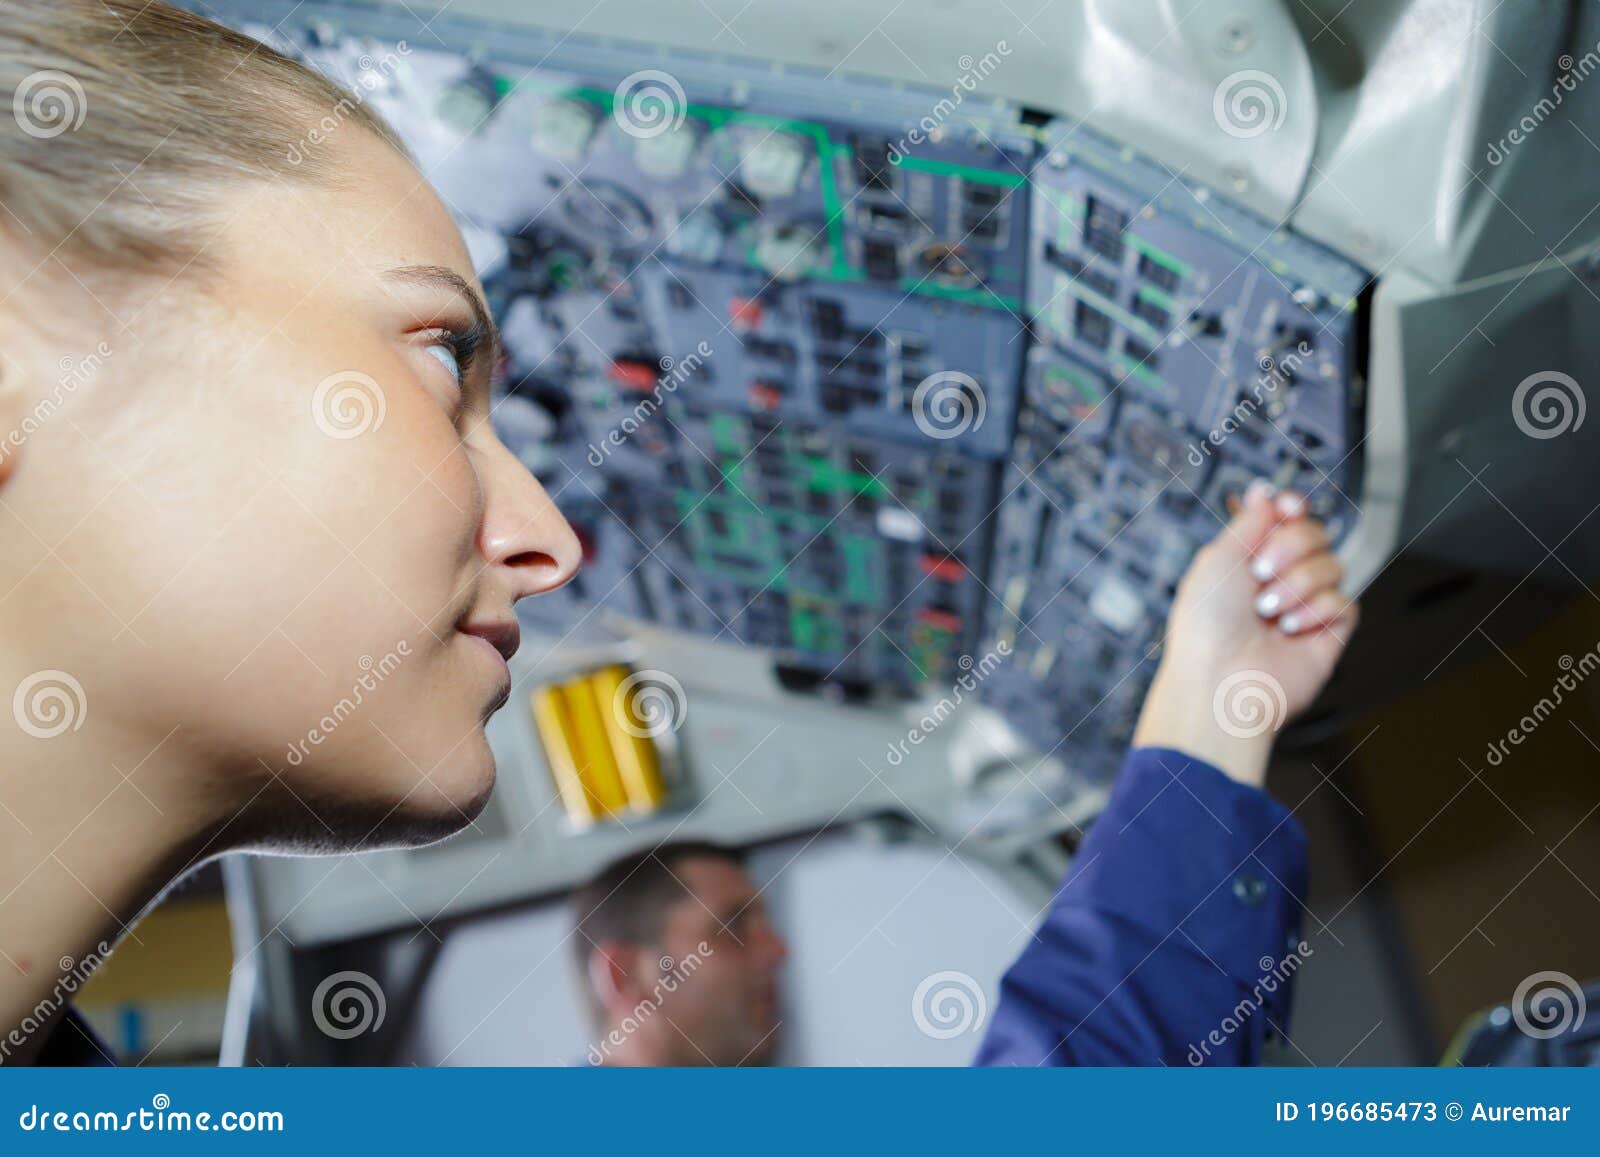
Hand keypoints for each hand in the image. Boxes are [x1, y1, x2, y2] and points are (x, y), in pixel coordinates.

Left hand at [1133, 481, 1358, 787]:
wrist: (1219, 679)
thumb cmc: (1207, 625)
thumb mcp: (1218, 557)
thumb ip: (1249, 521)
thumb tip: (1266, 491)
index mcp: (1248, 559)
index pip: (1288, 518)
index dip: (1294, 508)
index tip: (1288, 508)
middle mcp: (1278, 580)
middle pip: (1316, 533)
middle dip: (1291, 546)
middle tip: (1261, 573)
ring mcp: (1304, 607)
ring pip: (1332, 565)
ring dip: (1297, 583)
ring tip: (1268, 611)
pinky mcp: (1327, 635)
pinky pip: (1345, 602)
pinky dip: (1314, 611)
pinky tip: (1288, 629)